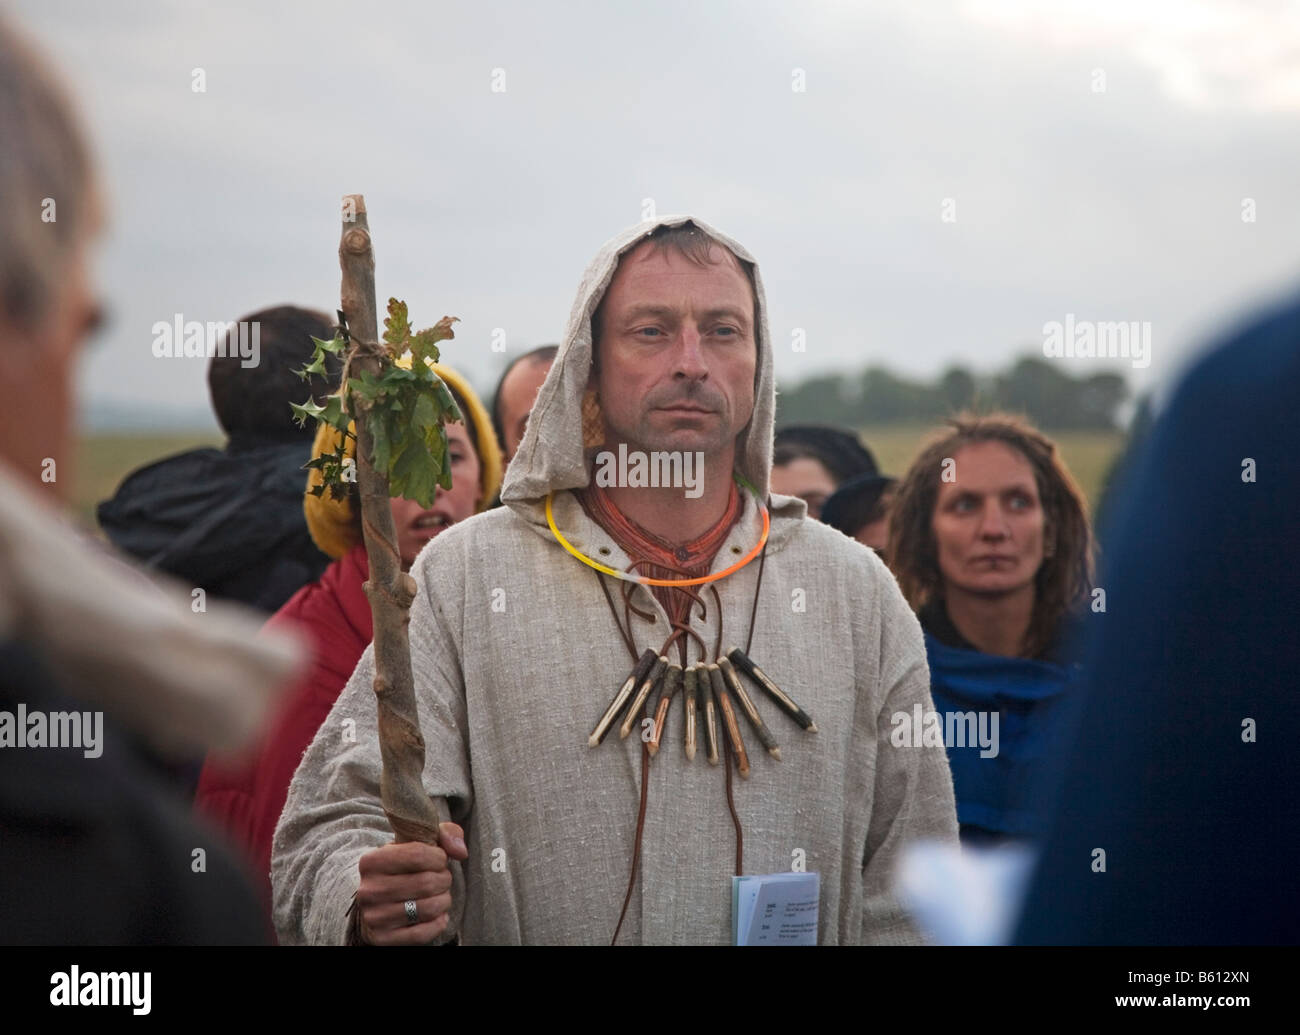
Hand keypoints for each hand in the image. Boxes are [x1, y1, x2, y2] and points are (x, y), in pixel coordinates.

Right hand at [355, 822, 467, 944]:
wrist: (378, 901)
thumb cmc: (404, 866)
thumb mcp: (418, 842)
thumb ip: (445, 834)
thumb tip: (460, 851)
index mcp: (372, 860)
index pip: (418, 854)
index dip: (439, 857)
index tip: (439, 860)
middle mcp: (369, 890)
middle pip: (427, 883)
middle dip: (444, 879)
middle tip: (441, 879)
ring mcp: (374, 917)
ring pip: (428, 908)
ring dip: (443, 900)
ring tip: (439, 895)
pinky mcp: (382, 938)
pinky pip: (423, 934)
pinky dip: (438, 922)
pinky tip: (436, 914)